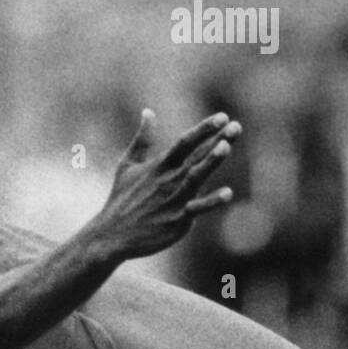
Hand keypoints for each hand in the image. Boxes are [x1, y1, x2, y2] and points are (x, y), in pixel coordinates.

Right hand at [92, 109, 239, 258]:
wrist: (111, 236)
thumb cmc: (120, 200)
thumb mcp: (127, 165)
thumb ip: (141, 139)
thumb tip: (148, 112)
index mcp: (160, 166)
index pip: (185, 142)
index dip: (204, 129)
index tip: (223, 117)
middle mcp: (169, 180)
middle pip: (196, 156)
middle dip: (217, 140)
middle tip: (236, 126)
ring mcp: (173, 200)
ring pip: (196, 177)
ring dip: (211, 162)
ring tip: (225, 146)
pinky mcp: (176, 220)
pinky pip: (196, 209)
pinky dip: (211, 202)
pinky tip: (227, 193)